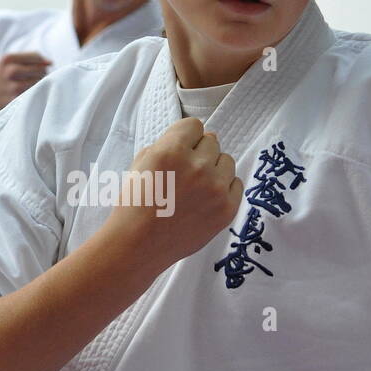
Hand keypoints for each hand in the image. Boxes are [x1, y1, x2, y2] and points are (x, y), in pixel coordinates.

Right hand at [0, 53, 50, 114]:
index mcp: (7, 59)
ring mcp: (13, 86)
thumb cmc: (1, 80)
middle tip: (36, 78)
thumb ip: (26, 60)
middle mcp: (10, 71)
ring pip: (39, 81)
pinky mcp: (17, 99)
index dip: (43, 61)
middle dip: (42, 73)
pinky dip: (37, 92)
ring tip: (32, 85)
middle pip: (40, 69)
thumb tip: (49, 62)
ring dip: (40, 83)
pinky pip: (35, 92)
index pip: (36, 56)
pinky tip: (31, 93)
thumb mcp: (6, 64)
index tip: (46, 66)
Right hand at [98, 117, 241, 271]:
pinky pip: (236, 184)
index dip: (185, 137)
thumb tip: (190, 140)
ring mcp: (215, 189)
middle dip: (199, 153)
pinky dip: (224, 188)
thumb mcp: (140, 164)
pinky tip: (206, 199)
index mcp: (172, 151)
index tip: (179, 151)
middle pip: (212, 141)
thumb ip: (166, 145)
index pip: (194, 125)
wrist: (138, 245)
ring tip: (197, 187)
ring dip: (214, 169)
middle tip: (185, 173)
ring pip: (227, 161)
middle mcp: (198, 166)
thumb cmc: (134, 204)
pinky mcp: (227, 209)